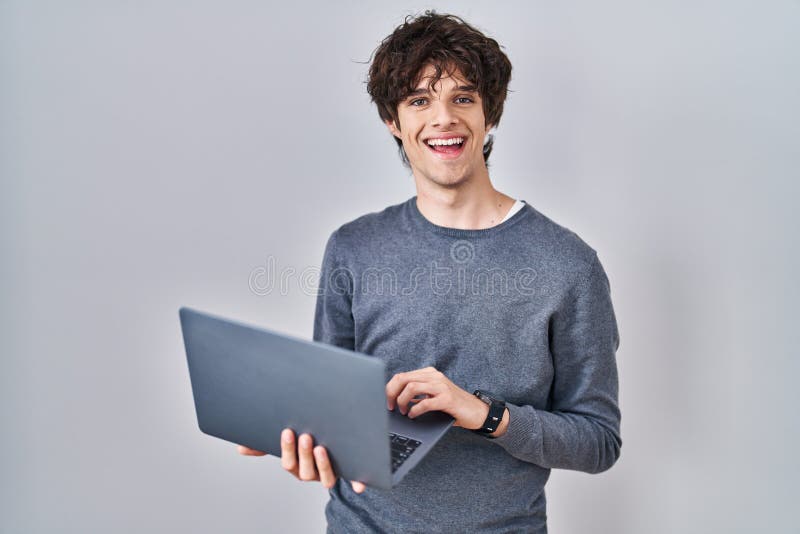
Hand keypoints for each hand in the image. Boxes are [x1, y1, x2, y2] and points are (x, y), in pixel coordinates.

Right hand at [237, 429, 365, 493]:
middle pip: (305, 471)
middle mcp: (313, 473)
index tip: (287, 432)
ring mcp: (330, 475)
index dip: (288, 449)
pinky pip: (354, 482)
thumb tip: (241, 448)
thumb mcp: (289, 444)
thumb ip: (265, 446)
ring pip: (326, 478)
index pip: (288, 463)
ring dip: (323, 465)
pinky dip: (357, 482)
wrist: (337, 450)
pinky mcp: (350, 475)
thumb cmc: (307, 446)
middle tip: (305, 436)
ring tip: (321, 448)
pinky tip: (358, 482)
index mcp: (297, 466)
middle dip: (304, 454)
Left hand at [386, 366, 498, 431]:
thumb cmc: (453, 407)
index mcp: (429, 374)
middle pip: (403, 378)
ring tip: (402, 411)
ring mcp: (441, 386)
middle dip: (392, 393)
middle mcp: (434, 376)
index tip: (386, 401)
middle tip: (390, 407)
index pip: (402, 375)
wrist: (477, 412)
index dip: (390, 388)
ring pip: (412, 387)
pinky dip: (415, 410)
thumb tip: (395, 400)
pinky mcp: (447, 399)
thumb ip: (417, 395)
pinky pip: (425, 402)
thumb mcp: (432, 396)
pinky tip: (413, 415)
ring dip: (402, 401)